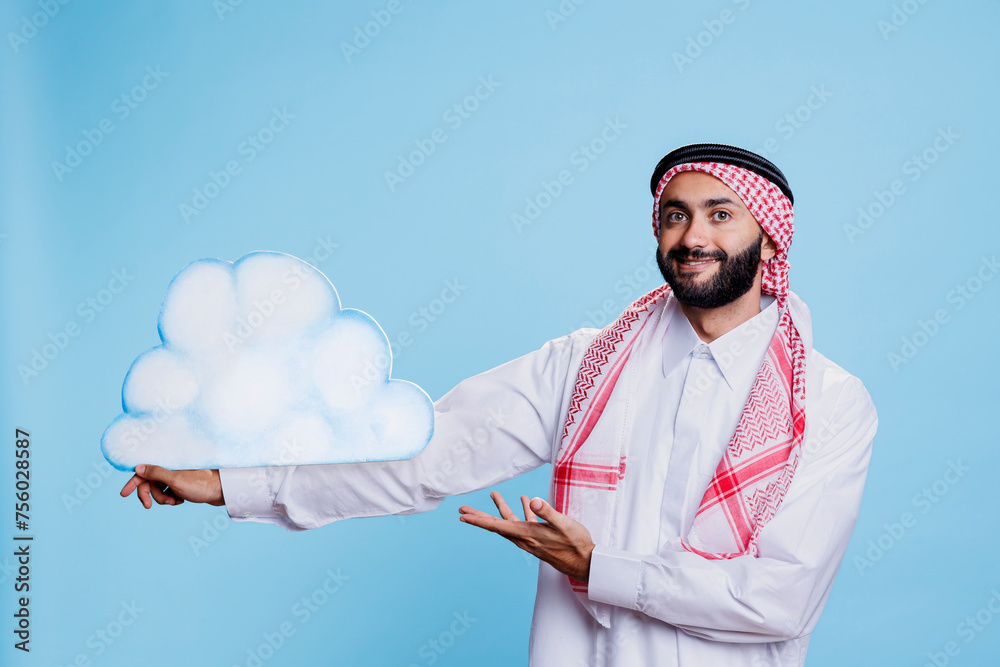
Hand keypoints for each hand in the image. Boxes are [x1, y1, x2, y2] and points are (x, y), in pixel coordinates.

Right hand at [119, 464, 224, 508]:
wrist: (221, 491)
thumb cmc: (200, 484)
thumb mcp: (176, 480)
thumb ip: (156, 473)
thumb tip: (138, 467)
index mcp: (167, 464)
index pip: (143, 471)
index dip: (133, 482)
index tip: (123, 494)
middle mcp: (170, 469)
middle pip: (149, 483)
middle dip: (149, 495)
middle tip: (148, 506)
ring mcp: (175, 478)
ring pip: (158, 491)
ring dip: (163, 499)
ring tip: (175, 501)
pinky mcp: (181, 486)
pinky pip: (168, 495)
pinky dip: (171, 500)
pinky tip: (182, 500)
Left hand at [458, 491, 594, 581]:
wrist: (585, 563)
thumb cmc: (575, 544)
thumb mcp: (564, 525)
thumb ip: (548, 512)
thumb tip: (532, 501)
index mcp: (527, 534)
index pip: (497, 526)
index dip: (479, 520)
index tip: (463, 516)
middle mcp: (525, 538)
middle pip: (496, 525)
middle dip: (479, 516)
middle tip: (463, 510)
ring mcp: (531, 538)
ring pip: (510, 522)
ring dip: (501, 509)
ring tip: (494, 495)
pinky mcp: (539, 537)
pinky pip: (524, 522)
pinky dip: (520, 511)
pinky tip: (523, 501)